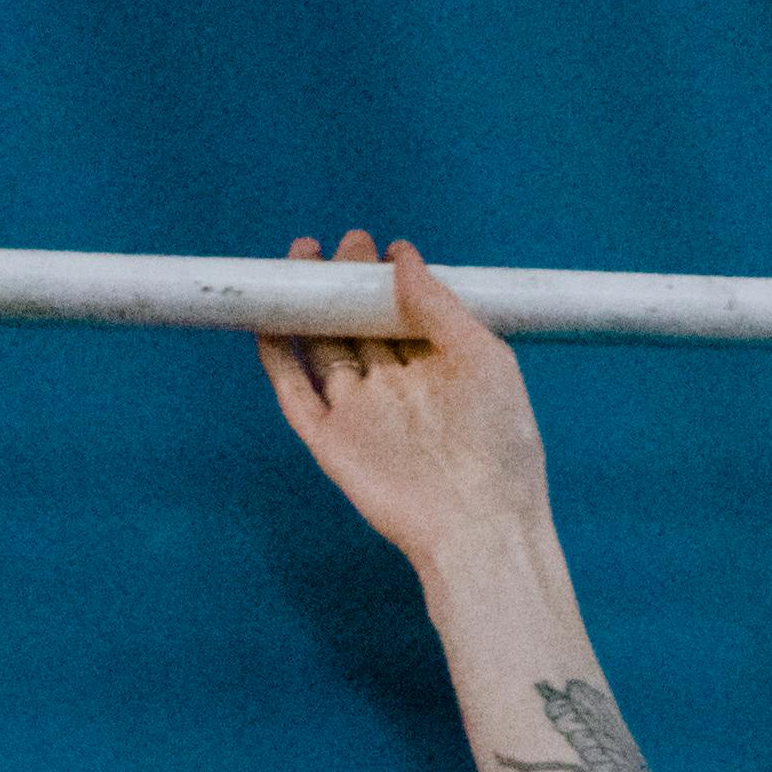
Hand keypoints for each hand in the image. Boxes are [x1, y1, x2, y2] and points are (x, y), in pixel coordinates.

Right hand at [258, 232, 552, 576]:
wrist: (481, 525)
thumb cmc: (500, 444)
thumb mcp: (484, 357)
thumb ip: (439, 305)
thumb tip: (401, 255)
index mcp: (436, 370)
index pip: (398, 313)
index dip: (380, 279)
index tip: (372, 246)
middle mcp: (395, 389)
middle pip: (357, 326)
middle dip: (343, 284)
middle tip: (337, 248)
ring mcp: (361, 415)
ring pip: (323, 350)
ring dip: (307, 308)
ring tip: (298, 261)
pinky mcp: (332, 444)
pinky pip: (295, 394)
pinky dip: (278, 359)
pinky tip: (271, 322)